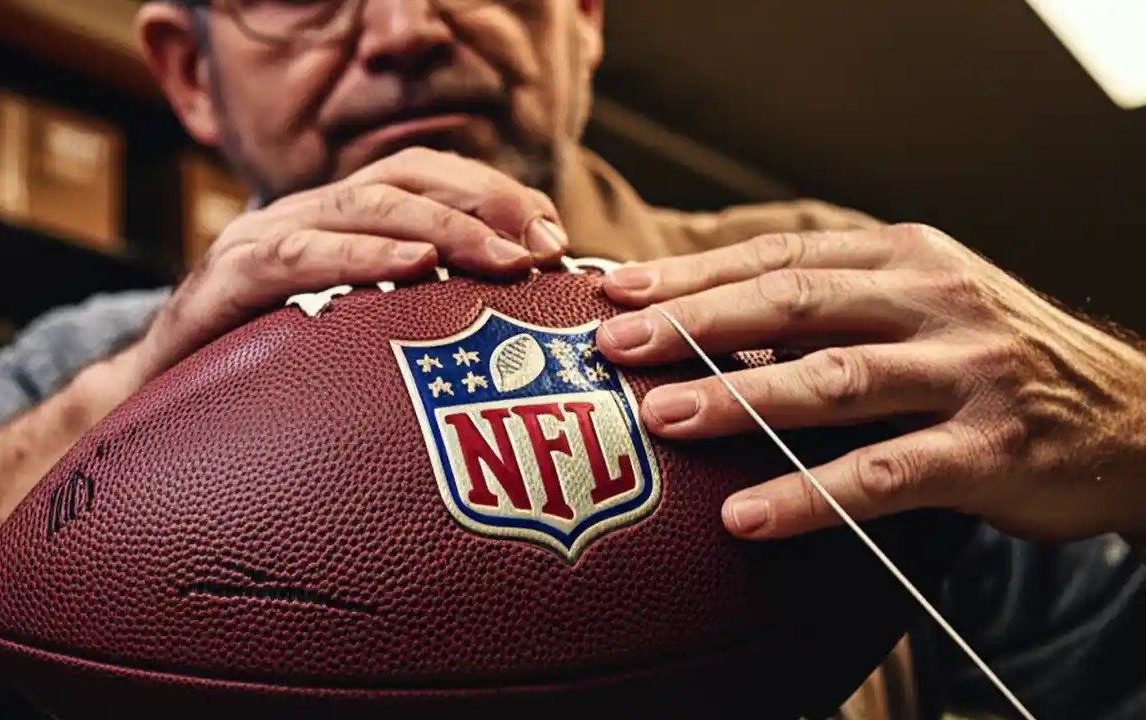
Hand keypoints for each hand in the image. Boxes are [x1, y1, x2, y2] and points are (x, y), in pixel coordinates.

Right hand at [131, 148, 567, 384]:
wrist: (155, 409)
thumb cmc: (266, 376)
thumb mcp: (347, 337)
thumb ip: (408, 317)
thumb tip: (510, 337)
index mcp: (332, 220)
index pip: (422, 175)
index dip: (493, 193)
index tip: (554, 234)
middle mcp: (299, 214)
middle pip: (403, 178)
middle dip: (485, 206)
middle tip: (545, 249)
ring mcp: (260, 238)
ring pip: (362, 204)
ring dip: (445, 226)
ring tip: (504, 257)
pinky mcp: (225, 279)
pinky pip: (299, 256)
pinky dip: (364, 256)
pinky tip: (417, 267)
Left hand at [596, 223, 1145, 541]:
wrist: (1134, 416)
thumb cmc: (994, 360)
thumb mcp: (922, 306)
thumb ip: (833, 309)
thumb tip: (706, 328)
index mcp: (905, 259)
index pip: (780, 255)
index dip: (693, 271)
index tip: (616, 287)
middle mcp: (933, 302)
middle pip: (793, 303)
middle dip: (695, 321)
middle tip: (616, 342)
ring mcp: (965, 374)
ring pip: (835, 379)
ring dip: (741, 399)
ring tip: (665, 416)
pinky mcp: (989, 451)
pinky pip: (883, 475)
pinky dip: (810, 496)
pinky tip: (747, 516)